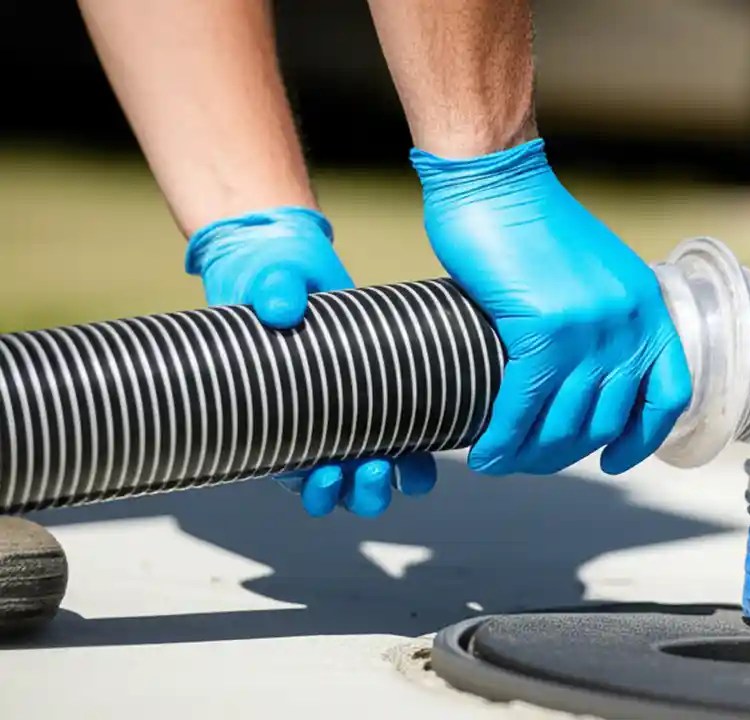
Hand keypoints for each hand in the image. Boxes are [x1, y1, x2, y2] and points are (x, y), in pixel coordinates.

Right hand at [185, 206, 436, 515]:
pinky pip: (406, 437)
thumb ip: (272, 291)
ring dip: (388, 483)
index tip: (327, 472)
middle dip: (358, 491)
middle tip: (373, 469)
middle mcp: (316, 423)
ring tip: (397, 467)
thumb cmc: (265, 281)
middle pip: (338, 486)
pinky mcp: (386, 394)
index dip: (311, 486)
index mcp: (276, 415)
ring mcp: (353, 413)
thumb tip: (280, 308)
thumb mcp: (265, 280)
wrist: (292, 261)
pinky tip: (433, 446)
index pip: (292, 472)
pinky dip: (418, 452)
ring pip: (371, 473)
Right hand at [412, 139, 692, 475]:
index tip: (615, 459)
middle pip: (608, 418)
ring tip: (502, 463)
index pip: (667, 394)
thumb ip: (599, 320)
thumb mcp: (590, 274)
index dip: (643, 437)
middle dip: (567, 452)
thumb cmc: (528, 222)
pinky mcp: (544, 328)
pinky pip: (524, 405)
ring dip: (531, 455)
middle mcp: (628, 321)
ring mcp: (590, 327)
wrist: (494, 178)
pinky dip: (503, 438)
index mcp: (646, 307)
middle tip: (532, 462)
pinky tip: (484, 454)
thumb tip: (578, 377)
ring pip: (566, 420)